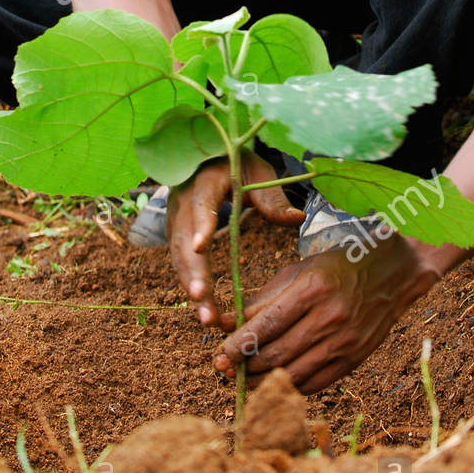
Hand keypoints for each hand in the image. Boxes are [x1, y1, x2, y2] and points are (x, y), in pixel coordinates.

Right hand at [167, 152, 303, 328]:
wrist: (205, 155)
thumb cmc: (236, 162)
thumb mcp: (257, 172)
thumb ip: (272, 197)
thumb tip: (297, 219)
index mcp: (204, 181)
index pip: (201, 203)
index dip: (201, 224)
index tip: (202, 246)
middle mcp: (183, 203)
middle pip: (184, 240)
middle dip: (194, 272)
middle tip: (204, 299)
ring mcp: (176, 220)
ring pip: (180, 258)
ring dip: (192, 287)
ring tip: (207, 317)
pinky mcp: (177, 235)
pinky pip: (182, 263)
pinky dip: (192, 286)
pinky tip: (206, 310)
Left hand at [213, 231, 444, 393]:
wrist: (394, 273)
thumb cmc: (338, 266)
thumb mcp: (299, 271)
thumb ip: (264, 299)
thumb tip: (228, 323)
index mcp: (313, 290)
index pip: (268, 325)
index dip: (240, 344)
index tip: (221, 353)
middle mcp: (330, 318)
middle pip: (278, 354)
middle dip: (246, 366)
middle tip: (225, 368)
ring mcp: (345, 342)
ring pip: (294, 374)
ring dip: (263, 382)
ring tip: (244, 379)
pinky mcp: (354, 359)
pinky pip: (315, 383)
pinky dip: (290, 387)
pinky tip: (274, 383)